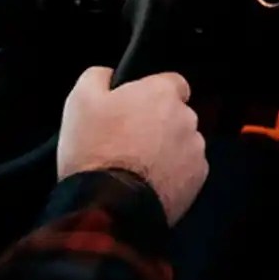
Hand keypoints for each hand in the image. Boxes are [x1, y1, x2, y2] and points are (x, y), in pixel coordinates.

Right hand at [59, 66, 207, 224]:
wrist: (110, 205)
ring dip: (166, 148)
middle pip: (177, 114)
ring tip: (137, 164)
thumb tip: (109, 74)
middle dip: (159, 123)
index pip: (172, 82)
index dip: (152, 93)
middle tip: (129, 139)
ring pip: (183, 142)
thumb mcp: (80, 101)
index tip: (135, 107)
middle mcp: (187, 118)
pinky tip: (149, 181)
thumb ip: (98, 77)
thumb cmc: (95, 149)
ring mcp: (196, 149)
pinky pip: (187, 168)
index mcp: (162, 94)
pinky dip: (172, 173)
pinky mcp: (198, 178)